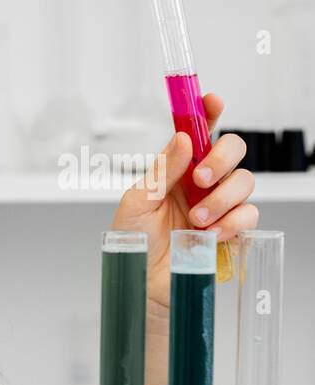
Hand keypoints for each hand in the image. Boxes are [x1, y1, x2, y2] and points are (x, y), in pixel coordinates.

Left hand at [111, 93, 257, 309]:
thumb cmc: (135, 244)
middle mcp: (201, 184)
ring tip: (195, 220)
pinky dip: (232, 222)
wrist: (142, 284)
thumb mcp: (137, 202)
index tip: (211, 100)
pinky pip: (249, 214)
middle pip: (233, 150)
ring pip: (244, 181)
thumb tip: (183, 139)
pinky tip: (210, 235)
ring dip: (221, 199)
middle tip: (199, 180)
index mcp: (177, 171)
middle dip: (221, 159)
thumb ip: (161, 170)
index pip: (198, 134)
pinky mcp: (233, 230)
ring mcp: (219, 205)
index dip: (208, 113)